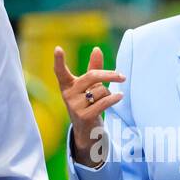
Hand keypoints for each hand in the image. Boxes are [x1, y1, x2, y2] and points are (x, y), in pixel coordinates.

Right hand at [53, 45, 125, 166]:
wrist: (86, 130)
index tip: (57, 48)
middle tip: (122, 76)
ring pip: (101, 91)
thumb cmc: (87, 102)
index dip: (58, 60)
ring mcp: (74, 106)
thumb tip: (96, 49)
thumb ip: (93, 67)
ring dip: (108, 94)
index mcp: (67, 85)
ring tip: (103, 101)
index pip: (60, 71)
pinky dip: (114, 99)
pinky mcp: (84, 116)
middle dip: (109, 75)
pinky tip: (120, 96)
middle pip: (92, 76)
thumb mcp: (89, 85)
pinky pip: (104, 102)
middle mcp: (68, 94)